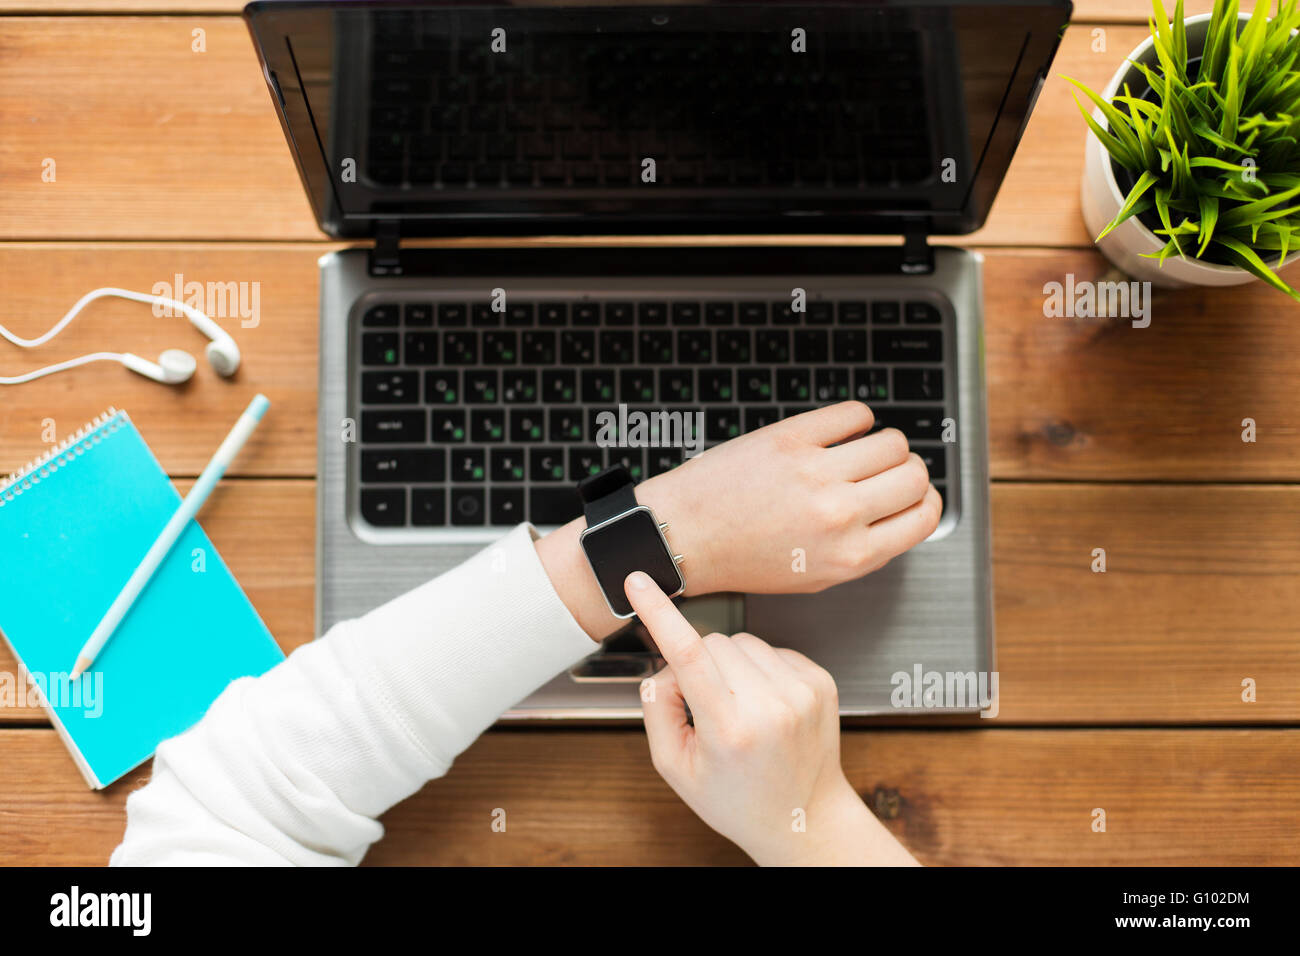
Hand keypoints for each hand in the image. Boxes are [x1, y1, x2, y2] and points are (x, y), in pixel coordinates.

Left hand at [535, 400, 939, 640]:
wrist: (685, 535)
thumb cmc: (741, 557)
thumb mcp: (814, 576)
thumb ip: (862, 549)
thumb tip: (900, 514)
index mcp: (851, 556)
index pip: (925, 517)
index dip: (926, 501)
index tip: (914, 495)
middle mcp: (840, 515)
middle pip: (915, 474)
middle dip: (907, 471)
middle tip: (885, 471)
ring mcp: (816, 474)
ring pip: (893, 441)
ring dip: (885, 443)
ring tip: (862, 450)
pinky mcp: (791, 439)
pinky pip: (854, 413)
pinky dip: (857, 417)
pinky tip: (842, 430)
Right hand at [626, 571, 918, 865]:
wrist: (805, 818)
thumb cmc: (739, 800)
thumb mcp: (676, 768)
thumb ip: (657, 709)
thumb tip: (664, 666)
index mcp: (731, 731)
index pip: (688, 654)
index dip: (658, 613)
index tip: (640, 583)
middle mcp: (771, 706)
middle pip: (712, 642)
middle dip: (698, 664)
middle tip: (703, 706)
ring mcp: (801, 691)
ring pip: (742, 640)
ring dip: (730, 665)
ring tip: (737, 707)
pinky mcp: (820, 680)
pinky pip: (772, 648)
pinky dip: (759, 669)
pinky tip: (763, 703)